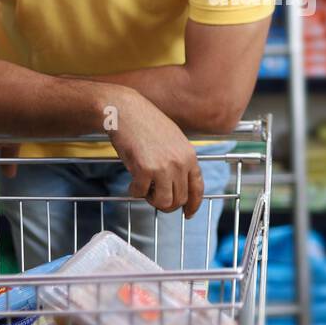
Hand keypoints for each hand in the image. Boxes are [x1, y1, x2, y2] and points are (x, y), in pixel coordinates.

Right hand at [106, 91, 203, 218]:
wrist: (127, 110)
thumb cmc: (146, 123)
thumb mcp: (173, 139)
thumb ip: (179, 160)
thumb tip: (177, 184)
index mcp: (189, 155)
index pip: (198, 188)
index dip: (194, 204)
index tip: (188, 214)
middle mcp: (180, 163)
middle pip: (179, 199)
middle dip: (165, 203)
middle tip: (153, 195)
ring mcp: (164, 167)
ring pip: (164, 202)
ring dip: (152, 200)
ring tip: (144, 188)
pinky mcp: (145, 170)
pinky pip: (141, 193)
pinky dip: (134, 191)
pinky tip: (131, 181)